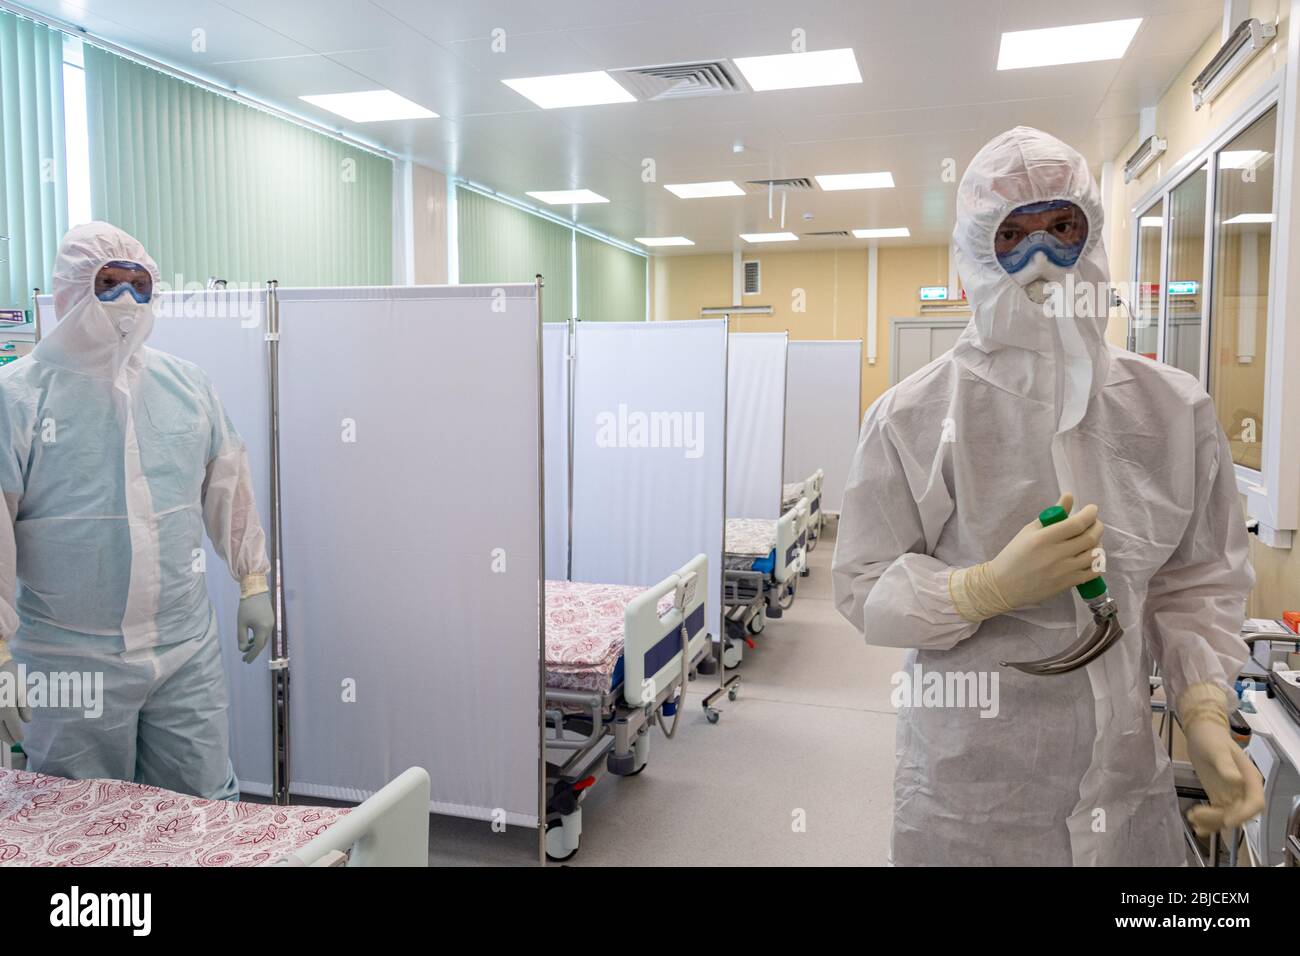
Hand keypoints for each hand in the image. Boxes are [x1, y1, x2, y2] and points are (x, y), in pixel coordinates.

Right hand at [0, 659, 31, 746]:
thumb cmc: (10, 677)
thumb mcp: (22, 690)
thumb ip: (24, 707)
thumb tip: (27, 721)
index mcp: (8, 710)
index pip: (14, 729)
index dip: (18, 736)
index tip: (21, 739)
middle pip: (1, 733)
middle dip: (8, 738)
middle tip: (13, 742)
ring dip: (0, 734)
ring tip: (6, 737)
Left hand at [236, 592, 274, 663]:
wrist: (256, 591)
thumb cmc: (246, 607)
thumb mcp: (241, 623)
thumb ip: (242, 637)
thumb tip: (242, 649)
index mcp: (263, 628)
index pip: (258, 646)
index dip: (252, 655)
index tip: (245, 660)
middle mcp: (270, 627)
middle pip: (263, 644)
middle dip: (254, 652)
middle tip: (244, 658)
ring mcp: (272, 623)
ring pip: (264, 638)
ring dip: (256, 645)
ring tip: (247, 649)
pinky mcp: (271, 619)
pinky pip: (265, 632)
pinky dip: (259, 638)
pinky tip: (252, 639)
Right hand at [986, 493, 1103, 609]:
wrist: (1003, 586)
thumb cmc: (1014, 555)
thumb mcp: (1028, 531)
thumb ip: (1052, 514)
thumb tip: (1070, 497)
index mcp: (1043, 538)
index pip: (1076, 524)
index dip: (1090, 514)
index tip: (1092, 509)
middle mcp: (1055, 555)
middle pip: (1090, 538)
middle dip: (1097, 527)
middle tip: (1094, 523)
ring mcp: (1062, 571)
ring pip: (1094, 555)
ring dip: (1098, 544)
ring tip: (1092, 540)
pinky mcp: (1066, 584)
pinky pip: (1092, 573)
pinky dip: (1097, 562)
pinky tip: (1090, 557)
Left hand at [1184, 716, 1264, 837]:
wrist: (1201, 733)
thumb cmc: (1212, 739)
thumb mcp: (1218, 750)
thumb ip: (1227, 766)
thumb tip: (1238, 781)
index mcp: (1250, 779)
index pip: (1255, 802)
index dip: (1244, 814)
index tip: (1227, 820)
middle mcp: (1244, 790)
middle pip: (1239, 813)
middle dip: (1220, 818)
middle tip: (1198, 815)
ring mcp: (1231, 795)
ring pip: (1227, 816)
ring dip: (1211, 822)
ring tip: (1192, 817)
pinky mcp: (1219, 796)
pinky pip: (1217, 813)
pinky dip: (1207, 820)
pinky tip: (1193, 820)